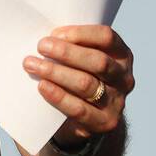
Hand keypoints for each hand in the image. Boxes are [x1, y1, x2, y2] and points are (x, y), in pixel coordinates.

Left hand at [23, 24, 133, 147]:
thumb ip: (72, 47)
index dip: (81, 33)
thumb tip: (44, 37)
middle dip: (66, 52)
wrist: (89, 117)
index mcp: (121, 55)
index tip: (55, 33)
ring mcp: (116, 102)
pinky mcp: (105, 122)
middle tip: (41, 46)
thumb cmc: (80, 77)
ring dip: (56, 72)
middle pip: (98, 61)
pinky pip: (80, 109)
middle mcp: (123, 78)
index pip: (107, 37)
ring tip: (32, 64)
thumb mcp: (83, 59)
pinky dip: (59, 96)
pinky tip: (42, 86)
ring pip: (86, 84)